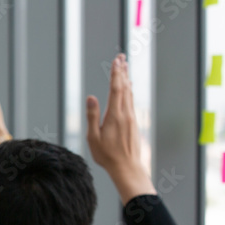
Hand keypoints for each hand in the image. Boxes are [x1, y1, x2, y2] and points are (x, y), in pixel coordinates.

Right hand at [86, 54, 154, 202]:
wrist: (127, 168)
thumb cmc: (107, 155)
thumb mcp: (93, 137)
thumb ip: (92, 116)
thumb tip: (91, 97)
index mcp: (115, 115)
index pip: (116, 89)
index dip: (116, 73)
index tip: (116, 60)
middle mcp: (125, 113)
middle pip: (124, 87)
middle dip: (122, 71)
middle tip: (122, 57)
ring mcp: (131, 118)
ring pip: (129, 94)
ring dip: (126, 79)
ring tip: (124, 68)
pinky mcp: (133, 123)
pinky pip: (130, 101)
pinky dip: (128, 91)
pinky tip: (128, 88)